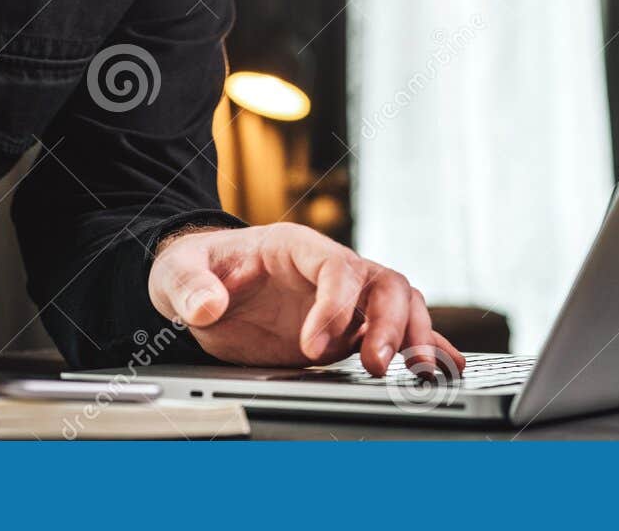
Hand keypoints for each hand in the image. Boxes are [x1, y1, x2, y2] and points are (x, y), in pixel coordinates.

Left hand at [148, 222, 464, 377]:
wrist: (200, 283)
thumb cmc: (194, 266)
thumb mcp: (177, 271)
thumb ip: (189, 287)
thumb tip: (206, 306)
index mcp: (294, 247)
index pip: (335, 267)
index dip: (334, 306)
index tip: (312, 346)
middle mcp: (329, 270)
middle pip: (383, 282)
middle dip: (389, 323)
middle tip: (375, 365)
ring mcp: (345, 300)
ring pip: (401, 303)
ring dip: (413, 334)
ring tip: (416, 372)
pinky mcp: (348, 330)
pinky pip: (397, 330)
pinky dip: (422, 345)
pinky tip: (441, 367)